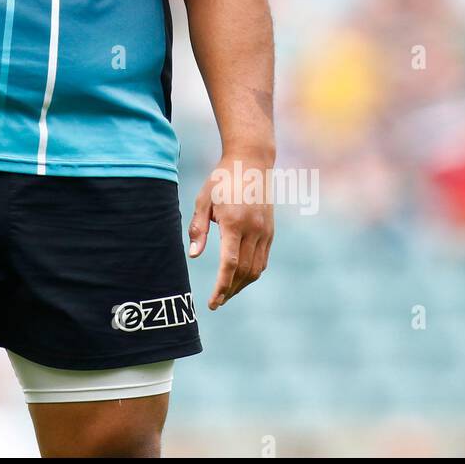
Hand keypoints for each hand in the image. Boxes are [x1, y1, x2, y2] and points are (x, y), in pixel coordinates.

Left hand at [187, 155, 274, 309]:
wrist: (251, 161)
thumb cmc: (222, 179)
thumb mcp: (203, 200)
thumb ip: (198, 228)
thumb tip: (194, 256)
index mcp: (235, 223)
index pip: (230, 264)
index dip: (222, 287)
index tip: (213, 302)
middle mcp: (254, 230)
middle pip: (244, 272)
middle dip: (230, 290)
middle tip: (217, 301)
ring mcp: (265, 231)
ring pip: (256, 269)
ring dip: (241, 285)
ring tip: (227, 293)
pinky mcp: (270, 231)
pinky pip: (263, 259)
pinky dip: (252, 272)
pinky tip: (240, 277)